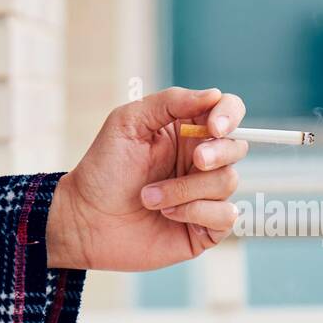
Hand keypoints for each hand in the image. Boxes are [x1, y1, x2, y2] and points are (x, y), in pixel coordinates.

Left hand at [46, 87, 247, 270]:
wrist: (85, 219)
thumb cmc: (103, 169)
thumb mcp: (128, 122)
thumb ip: (170, 102)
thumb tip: (214, 95)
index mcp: (187, 130)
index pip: (228, 111)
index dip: (229, 115)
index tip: (213, 127)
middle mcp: (202, 161)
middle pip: (236, 148)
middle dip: (216, 154)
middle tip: (194, 160)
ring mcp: (206, 194)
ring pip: (228, 182)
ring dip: (186, 189)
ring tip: (149, 197)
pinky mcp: (206, 227)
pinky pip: (226, 216)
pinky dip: (196, 212)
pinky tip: (168, 215)